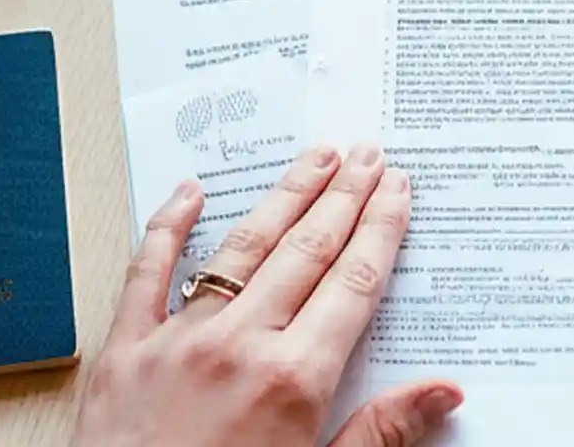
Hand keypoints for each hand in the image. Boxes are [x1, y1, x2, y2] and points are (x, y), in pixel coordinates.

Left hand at [72, 144, 461, 446]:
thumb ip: (382, 431)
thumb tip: (447, 391)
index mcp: (294, 380)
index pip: (354, 283)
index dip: (381, 229)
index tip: (397, 189)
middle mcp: (240, 344)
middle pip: (307, 251)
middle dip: (344, 197)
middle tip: (367, 155)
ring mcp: (179, 339)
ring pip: (242, 249)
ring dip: (284, 198)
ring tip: (315, 158)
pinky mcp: (126, 348)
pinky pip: (148, 272)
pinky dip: (169, 227)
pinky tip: (190, 192)